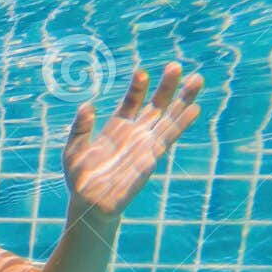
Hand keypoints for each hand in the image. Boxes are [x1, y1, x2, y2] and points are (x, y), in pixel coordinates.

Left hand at [63, 62, 203, 218]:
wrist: (89, 205)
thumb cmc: (80, 178)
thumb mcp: (73, 149)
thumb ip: (80, 128)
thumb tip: (86, 106)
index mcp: (117, 127)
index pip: (131, 102)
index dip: (137, 89)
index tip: (141, 74)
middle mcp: (135, 133)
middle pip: (155, 106)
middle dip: (167, 87)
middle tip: (176, 66)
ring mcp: (145, 145)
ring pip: (168, 118)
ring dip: (183, 101)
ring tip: (197, 80)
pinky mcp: (151, 158)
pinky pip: (168, 139)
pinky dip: (180, 124)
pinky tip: (194, 110)